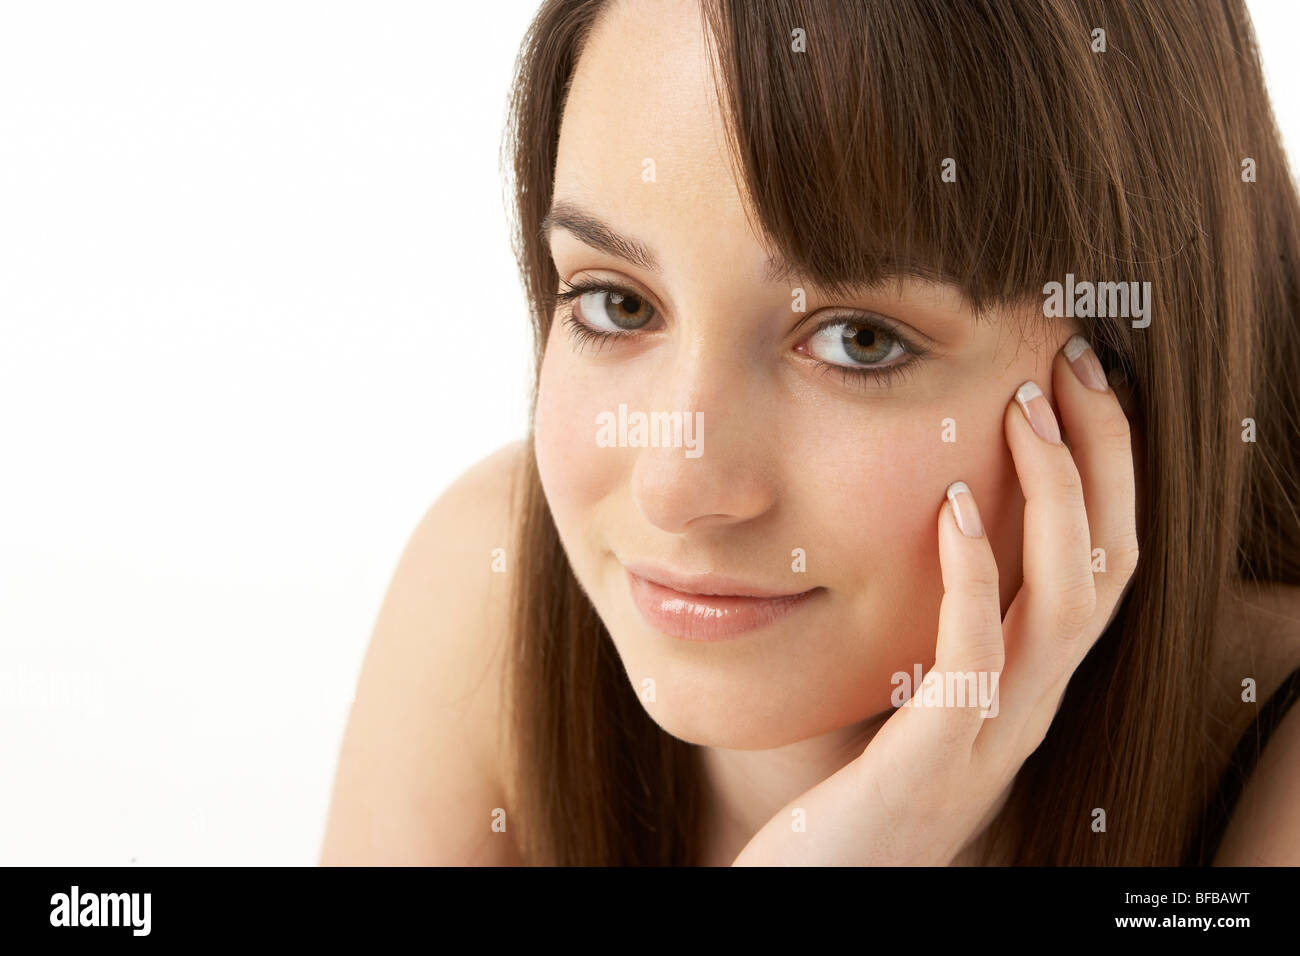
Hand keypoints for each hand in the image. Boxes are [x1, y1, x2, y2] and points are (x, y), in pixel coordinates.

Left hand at [731, 336, 1139, 865]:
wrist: (823, 894)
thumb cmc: (856, 792)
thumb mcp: (912, 697)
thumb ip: (938, 631)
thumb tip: (929, 535)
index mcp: (1029, 682)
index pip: (1101, 561)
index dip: (1106, 469)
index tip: (1075, 380)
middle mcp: (1033, 706)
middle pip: (1111, 566)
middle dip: (1104, 457)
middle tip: (1076, 364)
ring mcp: (994, 737)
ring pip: (1068, 604)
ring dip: (1055, 497)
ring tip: (1025, 411)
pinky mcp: (936, 761)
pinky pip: (976, 659)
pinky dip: (974, 579)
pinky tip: (948, 512)